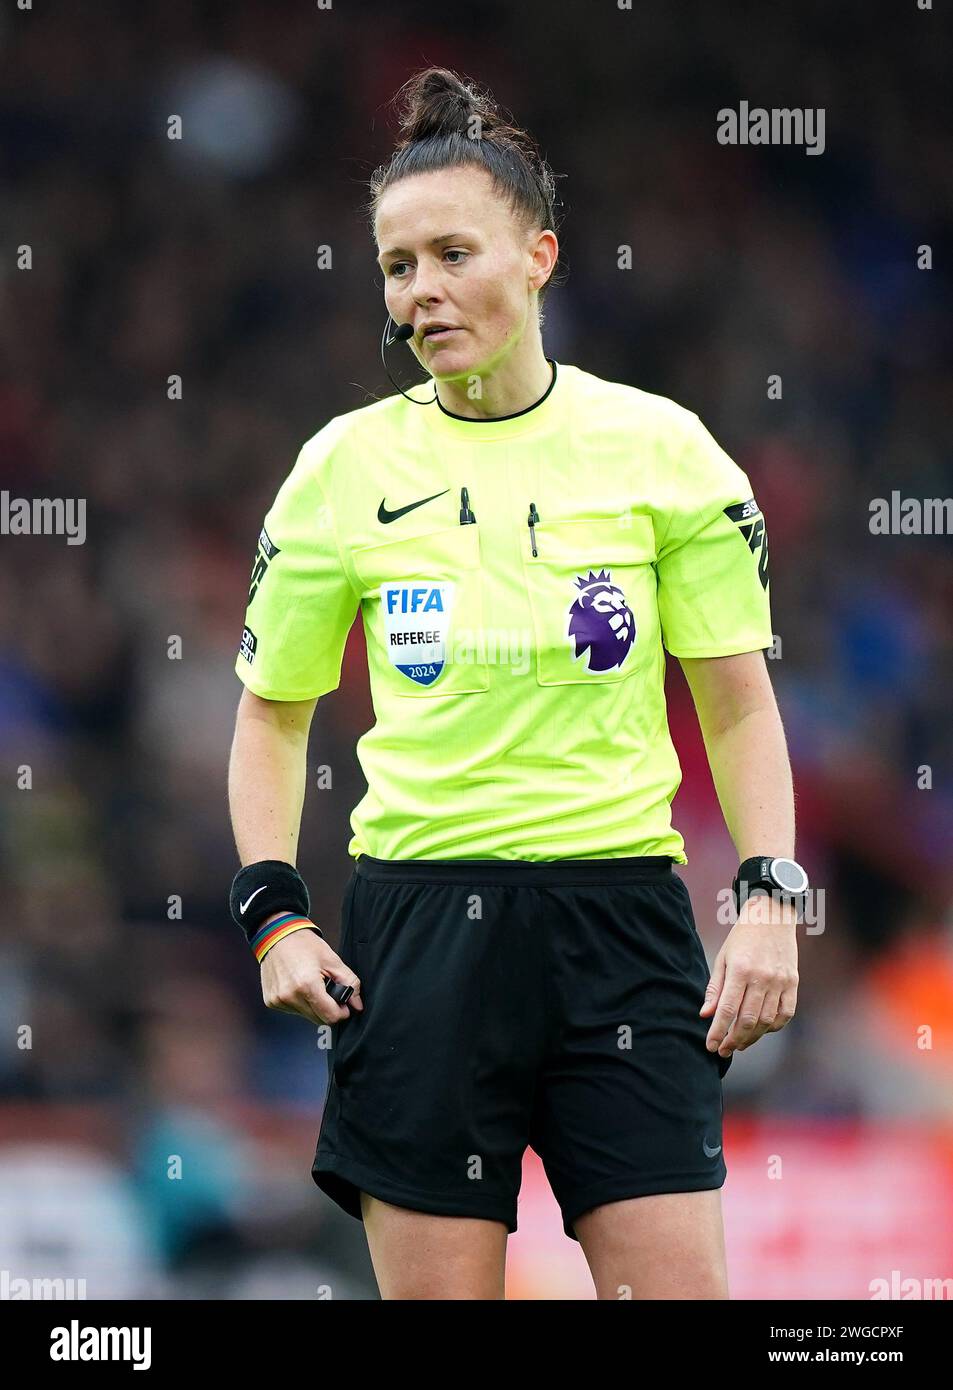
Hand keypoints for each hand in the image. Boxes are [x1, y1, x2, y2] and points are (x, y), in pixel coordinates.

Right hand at [260, 918, 363, 1025]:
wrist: (277, 935)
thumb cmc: (304, 944)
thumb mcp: (333, 960)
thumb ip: (350, 983)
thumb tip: (357, 1004)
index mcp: (307, 985)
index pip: (330, 1018)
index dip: (341, 1012)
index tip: (342, 1004)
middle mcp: (290, 996)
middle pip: (318, 1020)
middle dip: (327, 1009)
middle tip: (326, 990)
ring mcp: (278, 1000)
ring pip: (306, 1017)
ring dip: (313, 1006)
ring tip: (310, 985)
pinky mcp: (271, 1002)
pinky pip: (293, 1011)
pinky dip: (300, 1003)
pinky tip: (298, 987)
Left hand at [700, 893, 798, 1055]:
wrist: (772, 916)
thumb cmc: (742, 937)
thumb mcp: (723, 957)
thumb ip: (715, 988)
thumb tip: (706, 1014)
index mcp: (740, 970)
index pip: (728, 1009)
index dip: (718, 1031)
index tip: (711, 1046)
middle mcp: (762, 977)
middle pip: (748, 1019)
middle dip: (734, 1040)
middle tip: (724, 1050)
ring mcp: (780, 981)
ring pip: (767, 1021)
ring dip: (752, 1037)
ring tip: (739, 1043)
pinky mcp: (793, 982)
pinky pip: (786, 1013)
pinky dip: (774, 1027)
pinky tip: (762, 1030)